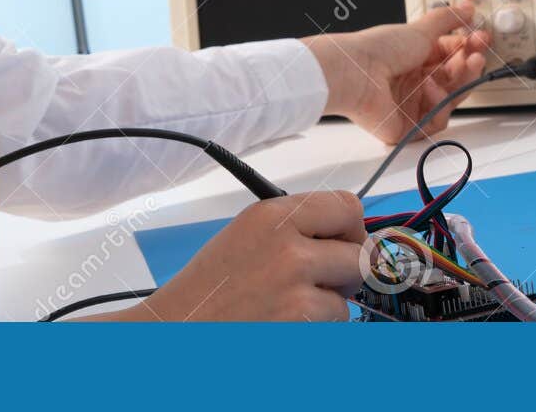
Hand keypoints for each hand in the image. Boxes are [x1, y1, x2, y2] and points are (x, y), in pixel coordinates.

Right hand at [91, 191, 366, 321]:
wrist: (178, 329)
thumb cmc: (210, 286)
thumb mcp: (248, 234)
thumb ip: (296, 228)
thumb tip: (352, 237)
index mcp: (272, 214)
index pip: (347, 206)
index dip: (352, 230)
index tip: (345, 244)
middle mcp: (288, 244)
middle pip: (358, 254)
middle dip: (346, 274)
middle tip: (323, 283)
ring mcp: (295, 285)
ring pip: (347, 296)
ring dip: (329, 306)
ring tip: (290, 307)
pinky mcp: (298, 321)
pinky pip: (333, 324)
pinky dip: (316, 328)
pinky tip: (284, 324)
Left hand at [299, 4, 489, 144]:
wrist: (356, 72)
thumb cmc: (379, 50)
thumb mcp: (420, 29)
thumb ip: (447, 19)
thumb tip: (467, 9)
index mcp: (415, 57)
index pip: (451, 56)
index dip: (468, 48)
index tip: (481, 39)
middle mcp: (414, 81)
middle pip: (454, 78)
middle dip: (469, 65)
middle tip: (478, 54)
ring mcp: (412, 104)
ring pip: (451, 99)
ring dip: (460, 82)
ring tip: (463, 66)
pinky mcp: (409, 126)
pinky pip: (437, 120)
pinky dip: (438, 103)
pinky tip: (430, 88)